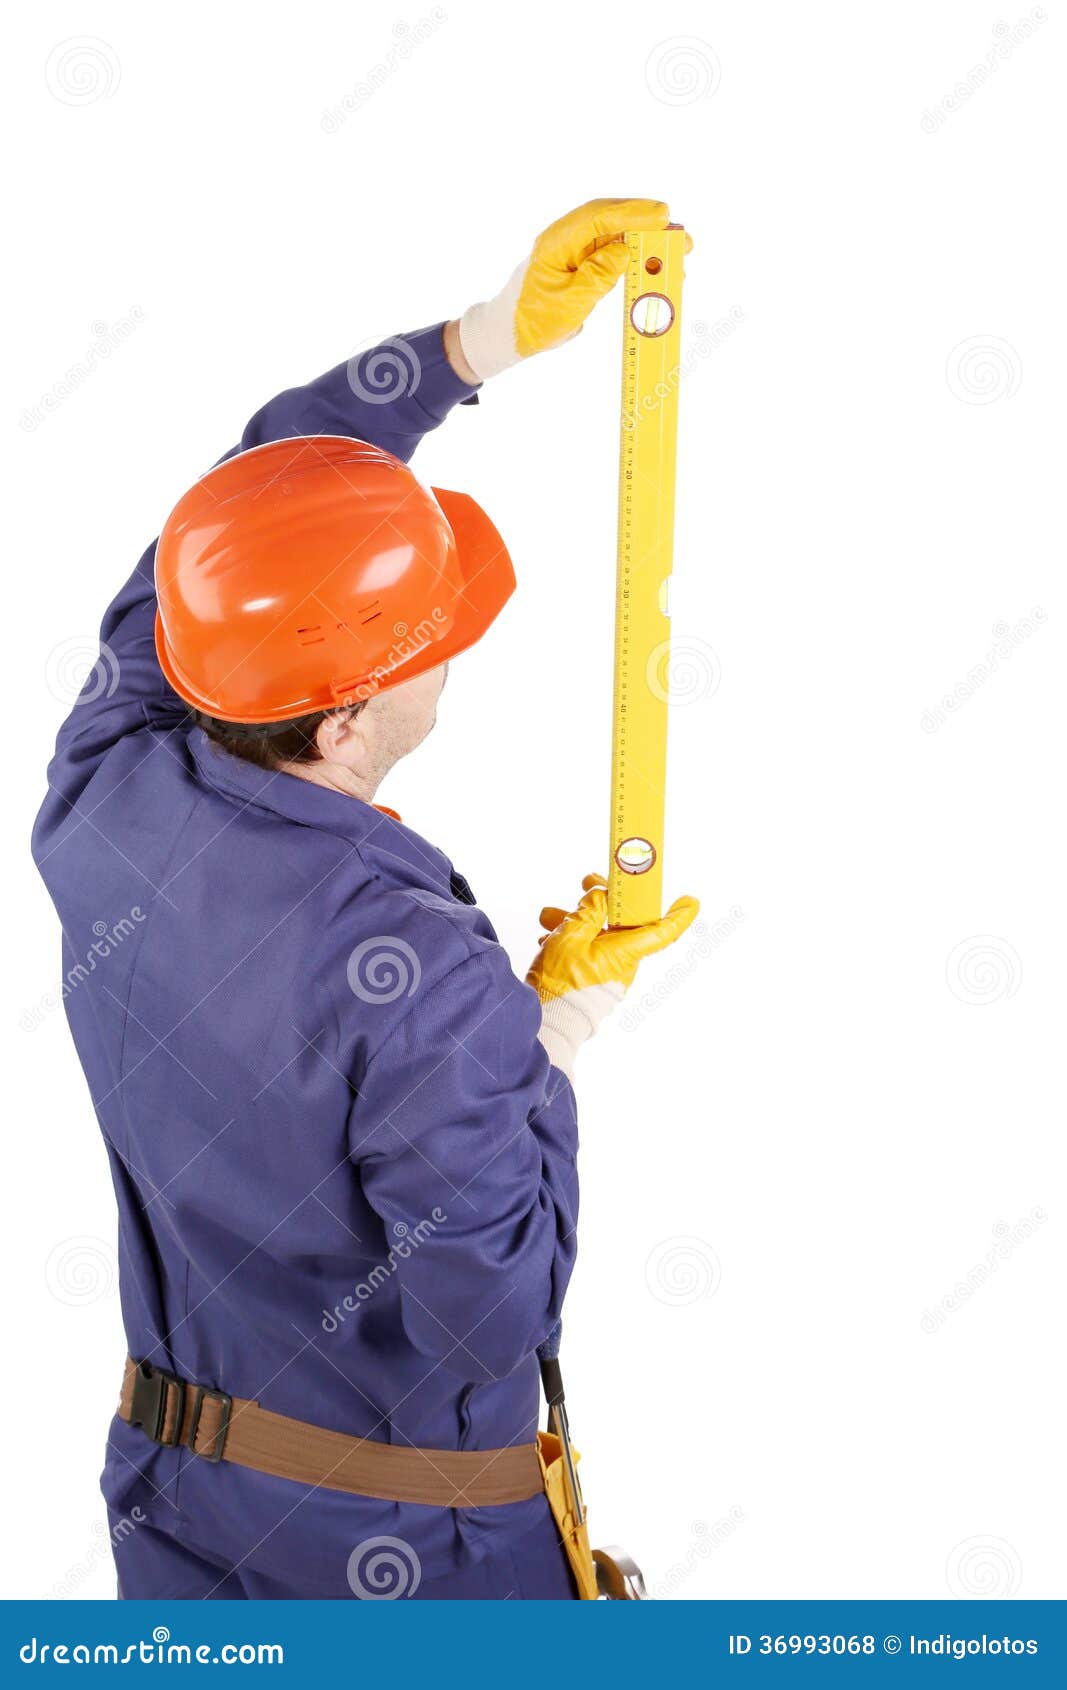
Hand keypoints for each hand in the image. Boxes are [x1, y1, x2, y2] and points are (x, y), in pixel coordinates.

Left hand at [457, 198, 686, 381]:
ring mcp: (576, 249)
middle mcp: (567, 238)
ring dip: (647, 241)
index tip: (662, 216)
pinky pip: (615, 253)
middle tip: (680, 235)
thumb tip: (625, 251)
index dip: (632, 214)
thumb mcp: (569, 303)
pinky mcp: (584, 262)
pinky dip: (637, 257)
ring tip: (678, 250)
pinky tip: (657, 263)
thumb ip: (598, 275)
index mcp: (557, 242)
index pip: (598, 218)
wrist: (512, 334)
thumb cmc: (533, 320)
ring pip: (617, 236)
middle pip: (612, 220)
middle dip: (648, 225)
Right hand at [527, 873, 698, 1080]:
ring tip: (549, 915)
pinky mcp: (591, 979)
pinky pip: (587, 951)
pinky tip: (548, 936)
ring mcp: (607, 972)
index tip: (690, 901)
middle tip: (587, 881)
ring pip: (597, 935)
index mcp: (625, 952)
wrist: (547, 1021)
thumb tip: (602, 894)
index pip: (662, 932)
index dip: (679, 916)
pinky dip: (570, 939)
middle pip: (620, 923)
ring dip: (575, 921)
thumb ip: (589, 910)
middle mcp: (621, 962)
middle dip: (602, 900)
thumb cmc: (561, 981)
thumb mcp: (571, 935)